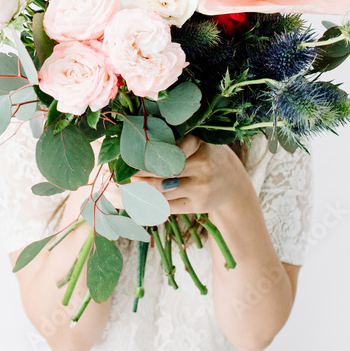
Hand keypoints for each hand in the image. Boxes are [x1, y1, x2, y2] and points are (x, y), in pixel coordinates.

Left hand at [130, 133, 253, 215]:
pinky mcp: (197, 205)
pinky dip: (147, 205)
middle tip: (117, 173)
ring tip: (119, 186)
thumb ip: (172, 144)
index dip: (144, 155)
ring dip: (137, 190)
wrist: (232, 183)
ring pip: (160, 191)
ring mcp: (201, 188)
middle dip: (136, 174)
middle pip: (160, 171)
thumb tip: (133, 150)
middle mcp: (202, 166)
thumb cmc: (204, 156)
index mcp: (199, 144)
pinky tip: (133, 201)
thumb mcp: (196, 143)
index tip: (125, 156)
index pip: (167, 150)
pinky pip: (166, 206)